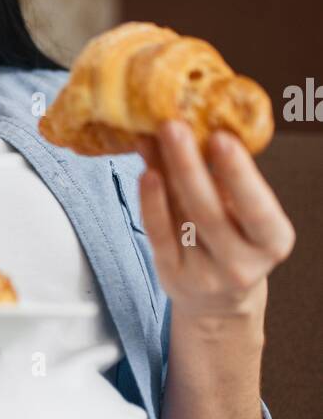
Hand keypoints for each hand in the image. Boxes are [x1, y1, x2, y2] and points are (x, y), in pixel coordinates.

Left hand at [133, 121, 295, 320]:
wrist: (217, 298)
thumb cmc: (233, 240)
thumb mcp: (242, 212)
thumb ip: (222, 175)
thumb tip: (194, 119)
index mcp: (272, 240)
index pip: (257, 208)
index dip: (238, 174)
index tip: (221, 137)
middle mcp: (242, 263)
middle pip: (210, 212)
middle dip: (189, 165)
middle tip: (173, 126)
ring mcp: (206, 275)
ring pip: (182, 220)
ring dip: (165, 174)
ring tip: (154, 139)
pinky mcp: (174, 276)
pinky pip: (159, 235)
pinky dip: (150, 202)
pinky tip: (146, 172)